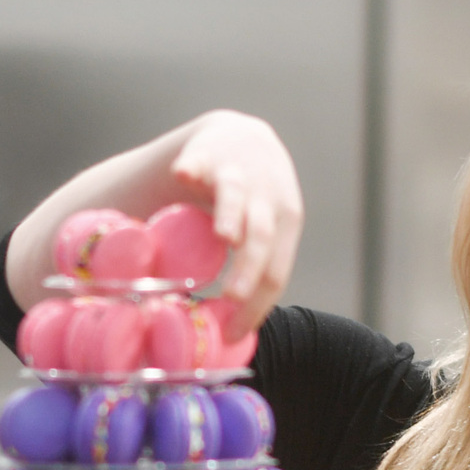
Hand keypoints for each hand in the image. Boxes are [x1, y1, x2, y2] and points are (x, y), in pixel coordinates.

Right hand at [168, 111, 304, 337]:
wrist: (237, 138)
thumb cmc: (250, 198)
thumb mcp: (264, 226)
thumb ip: (254, 266)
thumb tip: (235, 332)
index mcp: (286, 221)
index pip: (277, 270)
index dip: (258, 305)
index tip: (232, 332)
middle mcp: (267, 194)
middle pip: (262, 236)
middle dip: (248, 267)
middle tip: (231, 297)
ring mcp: (236, 170)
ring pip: (236, 194)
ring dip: (231, 214)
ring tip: (224, 236)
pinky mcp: (206, 152)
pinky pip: (199, 160)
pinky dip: (193, 167)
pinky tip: (184, 174)